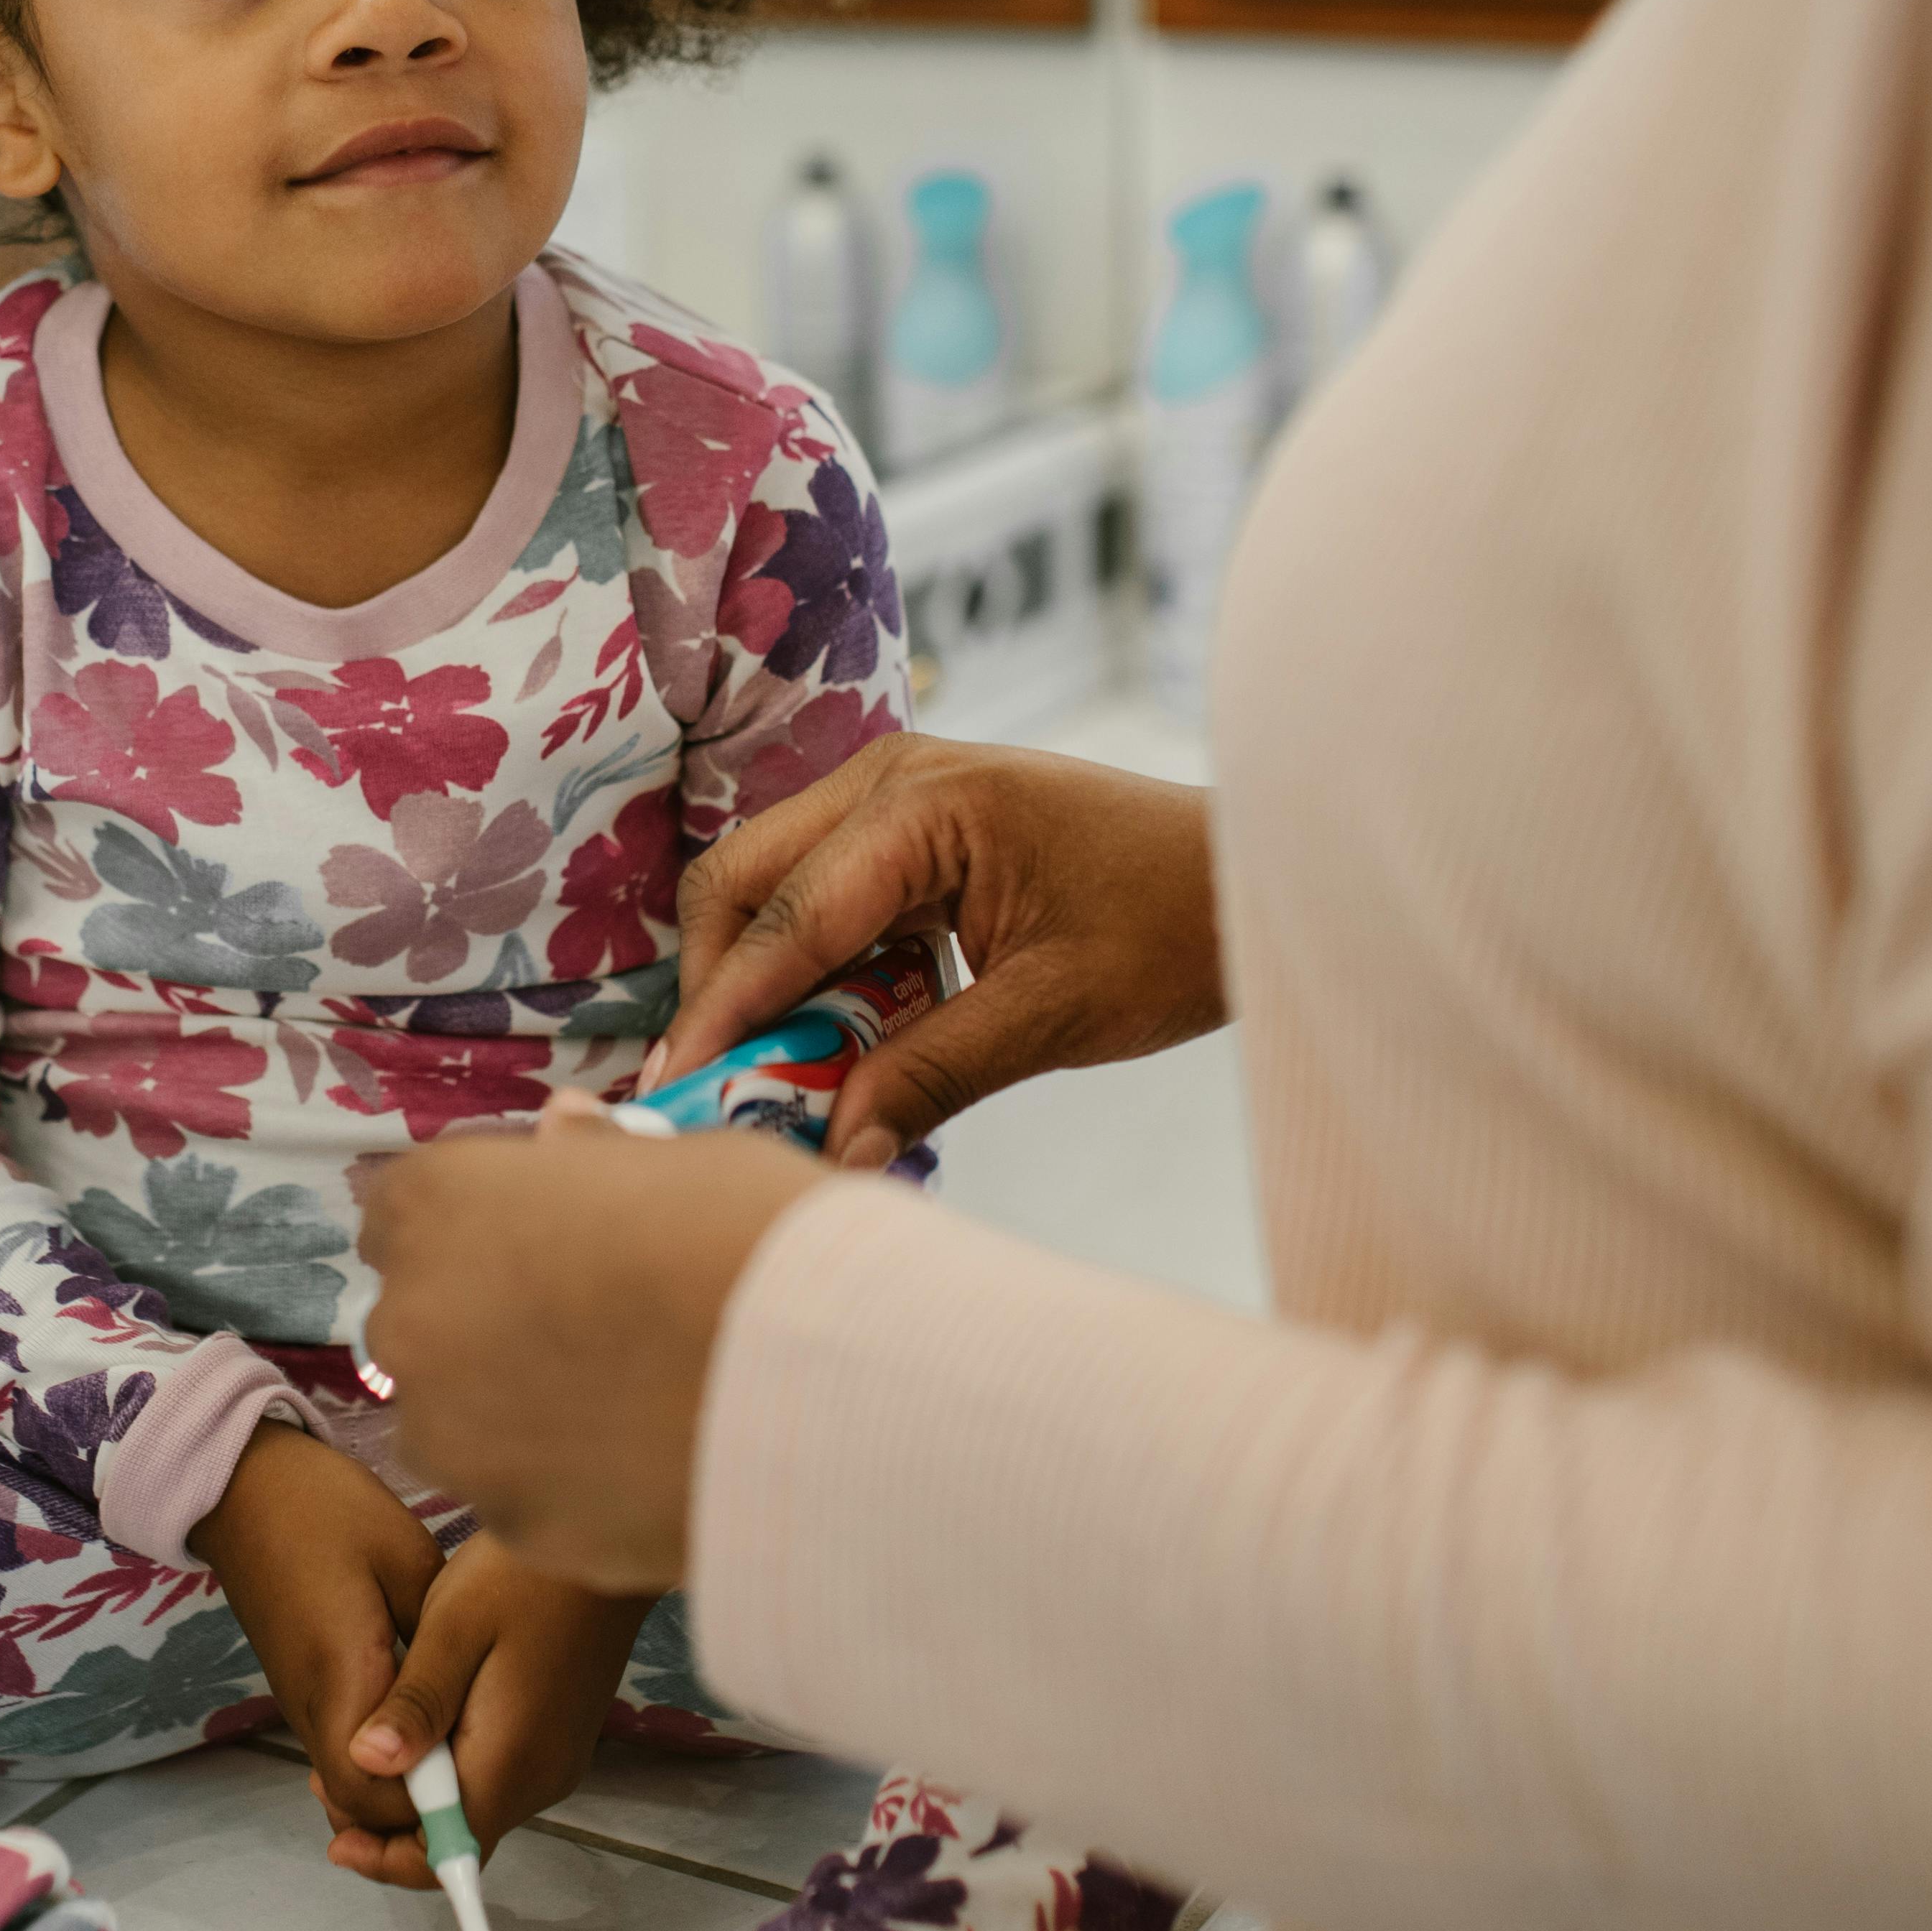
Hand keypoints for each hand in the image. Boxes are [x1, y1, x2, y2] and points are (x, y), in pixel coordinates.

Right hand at [193, 1420, 444, 1841]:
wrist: (244, 1486)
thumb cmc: (327, 1511)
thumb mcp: (404, 1558)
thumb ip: (434, 1645)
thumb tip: (467, 1706)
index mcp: (341, 1679)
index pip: (372, 1792)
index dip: (423, 1809)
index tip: (477, 1782)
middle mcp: (312, 1706)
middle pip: (356, 1801)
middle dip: (413, 1808)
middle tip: (476, 1772)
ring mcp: (300, 1700)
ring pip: (346, 1780)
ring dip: (397, 1782)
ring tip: (457, 1749)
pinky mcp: (300, 1685)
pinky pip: (340, 1746)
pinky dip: (380, 1755)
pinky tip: (424, 1719)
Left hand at [327, 1532, 649, 1886]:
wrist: (603, 1542)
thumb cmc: (525, 1575)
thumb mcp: (455, 1628)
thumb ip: (415, 1704)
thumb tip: (365, 1764)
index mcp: (511, 1763)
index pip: (446, 1852)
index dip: (386, 1858)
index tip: (334, 1838)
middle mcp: (541, 1779)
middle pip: (459, 1836)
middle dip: (393, 1825)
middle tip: (329, 1781)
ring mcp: (555, 1759)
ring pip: (475, 1807)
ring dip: (419, 1795)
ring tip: (363, 1748)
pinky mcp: (557, 1735)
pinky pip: (495, 1775)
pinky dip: (448, 1770)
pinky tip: (415, 1726)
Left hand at [356, 1125, 821, 1592]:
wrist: (824, 1384)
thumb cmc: (754, 1236)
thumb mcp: (678, 1162)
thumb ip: (593, 1161)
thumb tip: (564, 1133)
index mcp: (438, 1201)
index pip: (406, 1213)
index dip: (476, 1229)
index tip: (540, 1245)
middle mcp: (414, 1319)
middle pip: (419, 1322)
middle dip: (483, 1325)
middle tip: (592, 1331)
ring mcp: (451, 1436)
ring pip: (457, 1424)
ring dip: (512, 1415)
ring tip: (626, 1409)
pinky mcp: (508, 1525)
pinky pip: (519, 1499)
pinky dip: (563, 1488)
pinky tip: (646, 1468)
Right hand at [658, 734, 1224, 1164]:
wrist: (1252, 877)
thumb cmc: (1174, 925)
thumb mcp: (1054, 1013)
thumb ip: (933, 1073)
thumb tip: (839, 1150)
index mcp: (922, 801)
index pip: (788, 916)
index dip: (727, 1011)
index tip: (680, 1091)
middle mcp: (891, 780)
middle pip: (746, 883)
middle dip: (722, 989)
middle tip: (710, 1088)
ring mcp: (897, 801)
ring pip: (776, 894)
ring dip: (768, 986)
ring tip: (772, 1079)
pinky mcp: (913, 838)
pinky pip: (828, 906)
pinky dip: (818, 977)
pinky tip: (839, 1045)